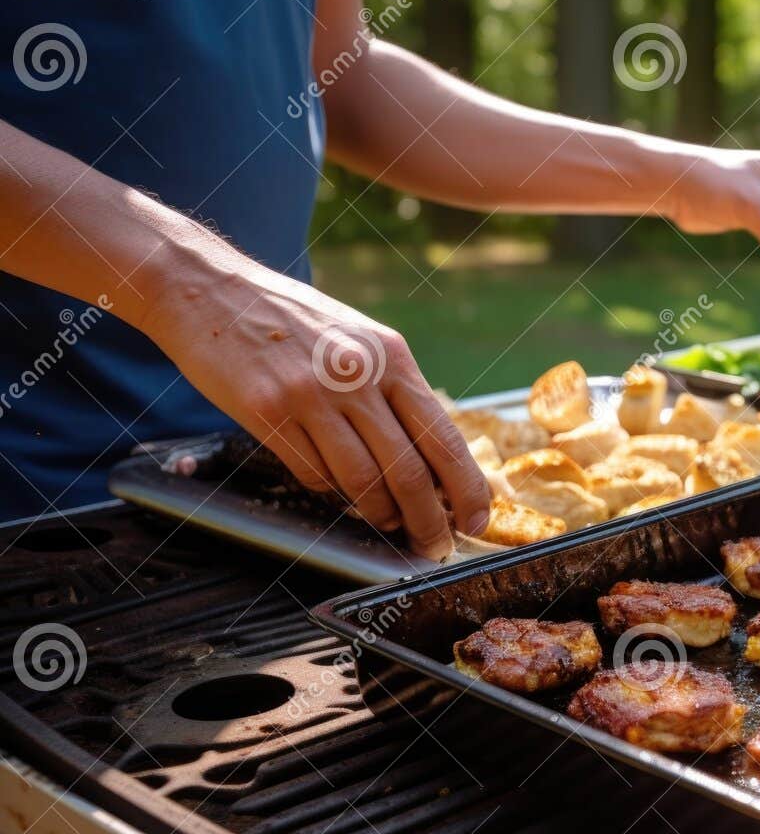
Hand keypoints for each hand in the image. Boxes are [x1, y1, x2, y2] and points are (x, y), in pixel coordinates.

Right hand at [141, 254, 490, 558]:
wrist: (209, 289)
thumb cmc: (293, 323)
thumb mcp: (361, 341)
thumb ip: (394, 393)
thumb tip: (434, 462)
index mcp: (392, 357)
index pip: (445, 437)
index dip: (467, 488)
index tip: (476, 519)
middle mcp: (358, 375)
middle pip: (409, 472)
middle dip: (429, 521)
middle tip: (433, 544)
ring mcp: (312, 394)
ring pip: (362, 483)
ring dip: (380, 514)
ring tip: (385, 520)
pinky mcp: (268, 411)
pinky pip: (313, 475)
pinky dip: (329, 491)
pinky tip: (331, 484)